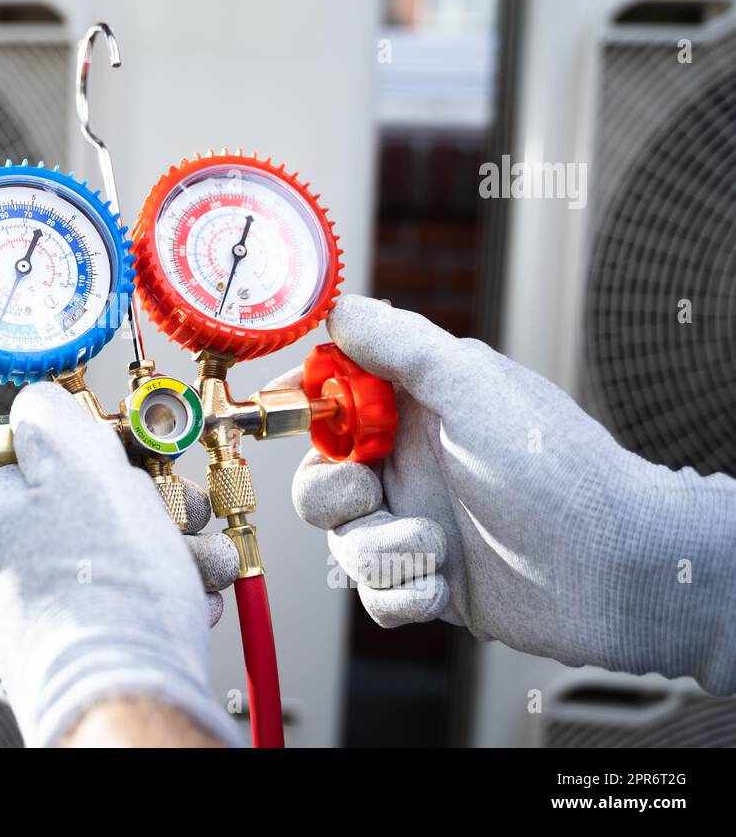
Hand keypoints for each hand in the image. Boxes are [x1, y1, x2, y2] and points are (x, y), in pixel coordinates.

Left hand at [0, 382, 239, 745]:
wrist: (129, 697)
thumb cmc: (105, 593)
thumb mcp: (78, 467)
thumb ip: (52, 420)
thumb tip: (37, 399)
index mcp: (3, 513)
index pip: (49, 454)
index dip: (104, 448)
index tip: (138, 455)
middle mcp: (16, 562)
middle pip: (96, 505)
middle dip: (156, 503)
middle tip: (186, 513)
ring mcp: (51, 608)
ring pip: (124, 554)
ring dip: (175, 548)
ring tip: (201, 566)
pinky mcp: (87, 645)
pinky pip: (133, 602)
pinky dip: (169, 594)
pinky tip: (189, 601)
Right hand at [273, 295, 735, 694]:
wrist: (617, 568)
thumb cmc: (557, 468)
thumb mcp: (472, 386)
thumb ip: (402, 345)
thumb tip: (344, 309)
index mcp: (418, 412)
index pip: (335, 398)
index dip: (303, 405)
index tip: (288, 413)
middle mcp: (414, 468)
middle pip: (321, 479)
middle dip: (330, 492)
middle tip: (367, 491)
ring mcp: (420, 527)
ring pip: (345, 543)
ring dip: (381, 550)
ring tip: (435, 546)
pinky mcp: (432, 583)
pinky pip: (380, 596)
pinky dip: (406, 593)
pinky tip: (448, 584)